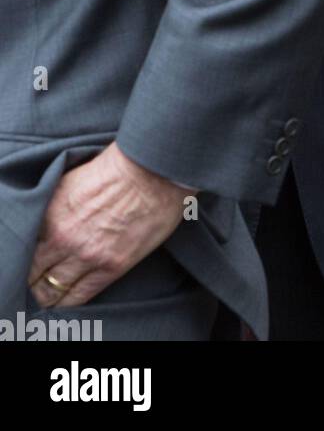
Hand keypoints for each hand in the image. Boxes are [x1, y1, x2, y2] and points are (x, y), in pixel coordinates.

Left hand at [29, 142, 194, 307]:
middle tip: (43, 276)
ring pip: (54, 289)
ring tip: (54, 290)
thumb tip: (49, 220)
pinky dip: (70, 300)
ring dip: (50, 292)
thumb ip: (56, 205)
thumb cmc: (119, 166)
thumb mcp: (73, 179)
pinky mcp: (112, 266)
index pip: (27, 248)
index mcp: (51, 214)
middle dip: (37, 276)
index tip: (38, 256)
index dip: (32, 254)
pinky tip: (69, 298)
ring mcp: (87, 255)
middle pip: (36, 272)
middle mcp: (63, 238)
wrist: (153, 171)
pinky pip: (81, 295)